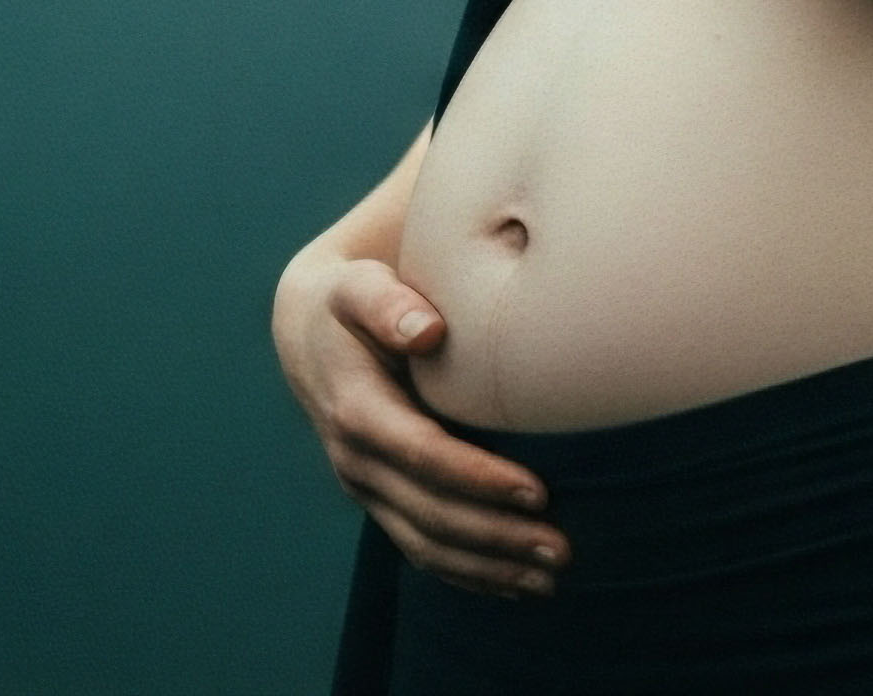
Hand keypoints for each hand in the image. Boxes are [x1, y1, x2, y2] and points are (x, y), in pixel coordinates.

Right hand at [271, 248, 567, 598]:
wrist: (309, 335)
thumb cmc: (349, 302)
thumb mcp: (357, 287)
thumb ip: (386, 303)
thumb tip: (426, 331)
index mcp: (356, 410)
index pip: (423, 455)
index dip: (479, 478)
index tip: (539, 491)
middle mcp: (356, 460)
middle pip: (431, 513)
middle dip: (498, 537)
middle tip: (563, 549)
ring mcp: (367, 488)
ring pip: (427, 544)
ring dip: (490, 567)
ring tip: (552, 578)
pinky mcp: (380, 500)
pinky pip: (421, 549)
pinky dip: (468, 574)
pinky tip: (515, 585)